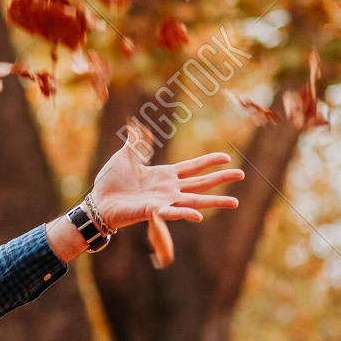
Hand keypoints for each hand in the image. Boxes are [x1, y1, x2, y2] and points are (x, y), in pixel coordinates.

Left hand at [88, 140, 243, 231]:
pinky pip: (171, 212)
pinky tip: (199, 216)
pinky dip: (184, 214)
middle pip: (200, 183)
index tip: (227, 157)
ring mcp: (162, 201)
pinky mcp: (152, 211)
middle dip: (221, 178)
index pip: (192, 167)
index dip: (209, 162)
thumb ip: (136, 143)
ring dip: (214, 202)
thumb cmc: (111, 181)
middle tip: (242, 174)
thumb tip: (136, 124)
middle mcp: (168, 189)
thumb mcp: (125, 156)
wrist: (98, 201)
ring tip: (235, 202)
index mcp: (165, 175)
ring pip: (194, 201)